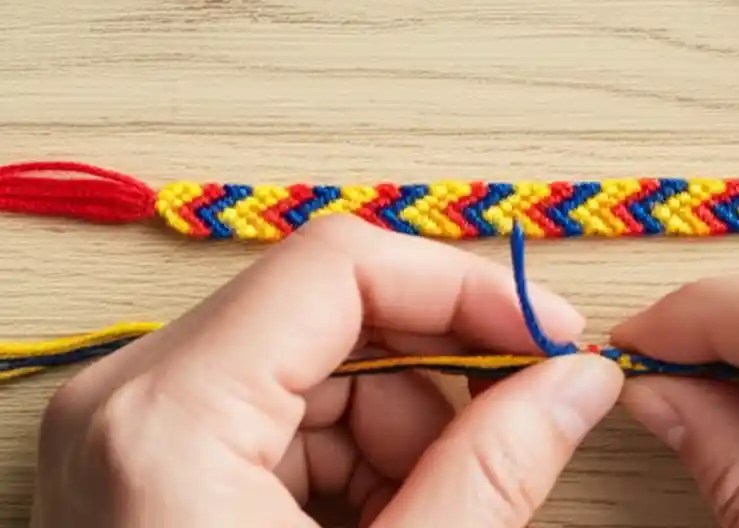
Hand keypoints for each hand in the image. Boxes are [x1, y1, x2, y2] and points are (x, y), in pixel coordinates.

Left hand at [32, 215, 622, 527]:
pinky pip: (283, 420)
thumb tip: (579, 380)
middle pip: (331, 319)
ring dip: (401, 435)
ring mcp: (130, 432)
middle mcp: (129, 402)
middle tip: (512, 441)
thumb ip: (498, 470)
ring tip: (427, 521)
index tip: (547, 334)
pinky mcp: (149, 463)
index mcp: (172, 417)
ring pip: (316, 370)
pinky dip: (354, 467)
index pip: (340, 266)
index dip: (465, 288)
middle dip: (438, 383)